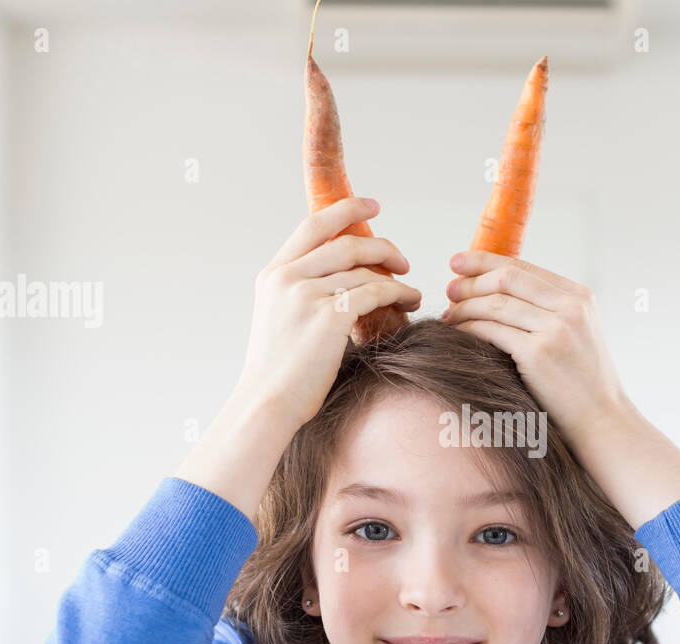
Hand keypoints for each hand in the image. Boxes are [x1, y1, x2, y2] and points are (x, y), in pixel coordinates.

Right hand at [240, 196, 421, 427]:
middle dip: (382, 247)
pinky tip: (410, 302)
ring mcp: (307, 295)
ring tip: (411, 291)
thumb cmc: (279, 372)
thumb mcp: (278, 318)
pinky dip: (399, 293)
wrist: (267, 403)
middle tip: (403, 261)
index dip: (347, 209)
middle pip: (346, 243)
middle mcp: (287, 277)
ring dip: (396, 276)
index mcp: (273, 274)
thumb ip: (301, 291)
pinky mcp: (329, 317)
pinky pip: (375, 292)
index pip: (313, 225)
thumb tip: (340, 278)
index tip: (373, 205)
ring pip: (365, 269)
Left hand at [441, 251, 628, 442]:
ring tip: (449, 314)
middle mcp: (570, 307)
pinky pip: (491, 330)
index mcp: (579, 296)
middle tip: (449, 290)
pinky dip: (468, 328)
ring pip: (496, 303)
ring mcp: (556, 329)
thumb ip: (549, 309)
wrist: (601, 419)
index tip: (458, 262)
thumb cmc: (583, 382)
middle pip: (507, 278)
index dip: (484, 261)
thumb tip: (497, 290)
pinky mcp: (539, 353)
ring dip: (465, 306)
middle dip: (471, 281)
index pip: (523, 266)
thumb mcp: (577, 333)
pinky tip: (457, 332)